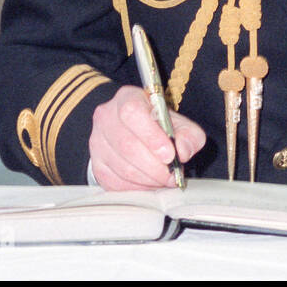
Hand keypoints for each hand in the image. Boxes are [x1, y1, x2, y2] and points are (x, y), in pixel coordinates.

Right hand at [89, 85, 205, 190]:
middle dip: (154, 166)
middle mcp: (106, 116)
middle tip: (172, 175)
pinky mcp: (96, 164)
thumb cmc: (160, 127)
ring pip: (122, 167)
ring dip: (148, 179)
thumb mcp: (181, 124)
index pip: (132, 112)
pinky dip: (137, 188)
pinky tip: (149, 183)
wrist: (138, 133)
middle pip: (127, 144)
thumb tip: (182, 151)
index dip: (151, 136)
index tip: (169, 154)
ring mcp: (97, 141)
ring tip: (163, 180)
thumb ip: (189, 135)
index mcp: (127, 98)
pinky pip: (115, 183)